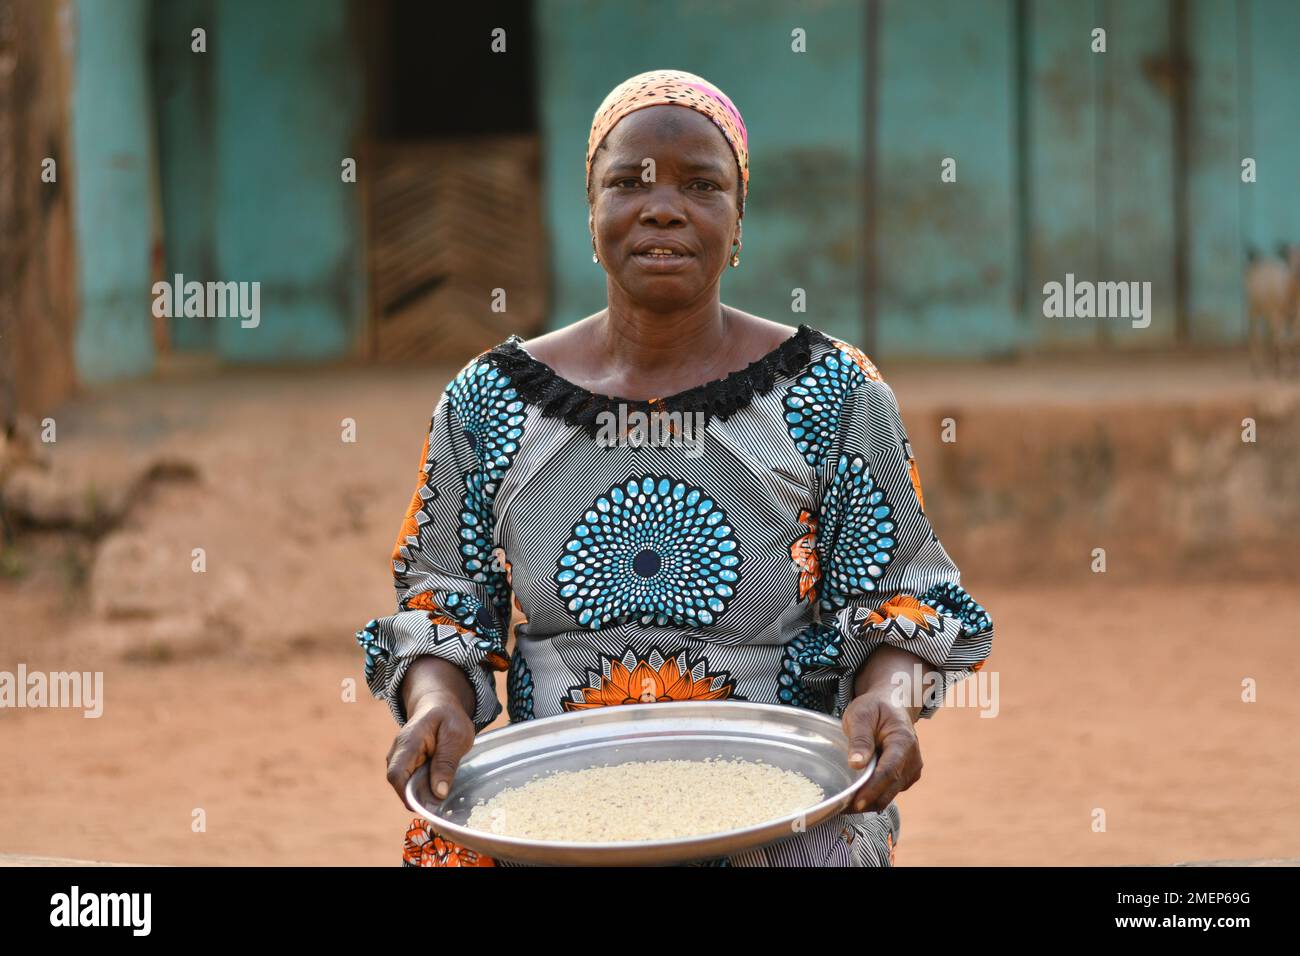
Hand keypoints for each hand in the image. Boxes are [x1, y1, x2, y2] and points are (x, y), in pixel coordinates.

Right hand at [385, 691, 474, 812]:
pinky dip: (422, 789)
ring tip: (441, 798)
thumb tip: (438, 793)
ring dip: (420, 793)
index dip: (406, 794)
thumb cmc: (449, 718)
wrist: (440, 706)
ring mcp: (400, 758)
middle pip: (399, 782)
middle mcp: (398, 751)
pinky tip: (437, 790)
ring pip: (404, 784)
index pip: (396, 773)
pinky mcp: (406, 764)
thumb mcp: (456, 737)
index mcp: (409, 741)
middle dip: (416, 797)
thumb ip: (447, 763)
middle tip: (439, 806)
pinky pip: (410, 782)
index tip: (424, 807)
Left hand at [842, 690, 922, 812]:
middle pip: (890, 789)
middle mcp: (912, 760)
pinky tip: (856, 795)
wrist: (892, 705)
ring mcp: (911, 771)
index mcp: (903, 742)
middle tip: (841, 808)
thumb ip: (860, 738)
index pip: (889, 771)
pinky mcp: (906, 778)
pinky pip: (889, 792)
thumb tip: (856, 764)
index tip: (856, 802)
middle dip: (867, 802)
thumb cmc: (874, 708)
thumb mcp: (861, 715)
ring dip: (869, 801)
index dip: (872, 789)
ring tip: (844, 803)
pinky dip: (874, 796)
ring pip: (889, 795)